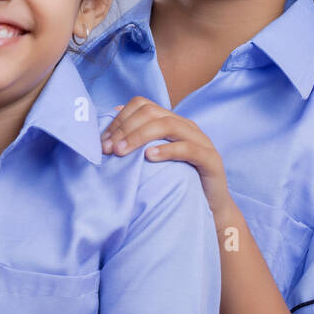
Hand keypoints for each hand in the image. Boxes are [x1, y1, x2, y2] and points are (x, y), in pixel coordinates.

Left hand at [99, 97, 232, 215]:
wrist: (210, 207)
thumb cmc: (178, 182)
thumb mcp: (154, 159)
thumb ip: (138, 141)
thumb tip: (113, 117)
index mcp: (173, 122)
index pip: (143, 105)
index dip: (120, 119)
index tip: (103, 141)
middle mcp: (187, 126)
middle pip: (152, 113)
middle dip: (125, 128)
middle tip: (109, 149)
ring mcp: (201, 141)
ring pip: (168, 125)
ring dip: (140, 136)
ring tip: (122, 152)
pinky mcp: (210, 159)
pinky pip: (188, 148)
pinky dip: (167, 150)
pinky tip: (150, 157)